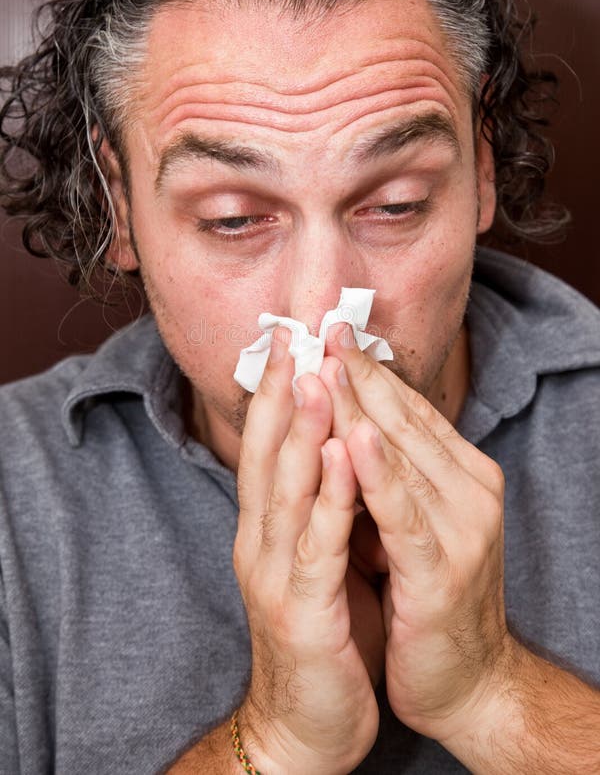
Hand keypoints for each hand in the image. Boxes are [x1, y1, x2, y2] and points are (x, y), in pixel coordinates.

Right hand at [233, 328, 381, 773]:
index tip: (294, 343)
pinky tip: (339, 454)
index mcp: (267, 529)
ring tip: (315, 375)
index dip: (279, 394)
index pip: (267, 448)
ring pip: (286, 488)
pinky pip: (318, 542)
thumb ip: (318, 510)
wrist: (303, 727)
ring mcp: (276, 574)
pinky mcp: (302, 609)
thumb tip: (338, 450)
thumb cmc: (321, 636)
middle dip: (284, 393)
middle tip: (296, 337)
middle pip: (266, 454)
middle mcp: (261, 542)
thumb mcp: (314, 562)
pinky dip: (328, 494)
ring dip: (301, 429)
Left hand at [321, 323, 515, 743]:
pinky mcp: (442, 570)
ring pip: (402, 455)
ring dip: (360, 408)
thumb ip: (389, 473)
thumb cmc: (428, 598)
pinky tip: (353, 439)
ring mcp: (462, 529)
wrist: (466, 685)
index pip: (408, 410)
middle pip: (404, 421)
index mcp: (463, 475)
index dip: (368, 370)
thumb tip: (346, 422)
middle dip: (360, 373)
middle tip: (325, 327)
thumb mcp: (412, 522)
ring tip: (329, 364)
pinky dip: (378, 475)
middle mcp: (470, 492)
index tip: (330, 331)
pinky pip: (403, 513)